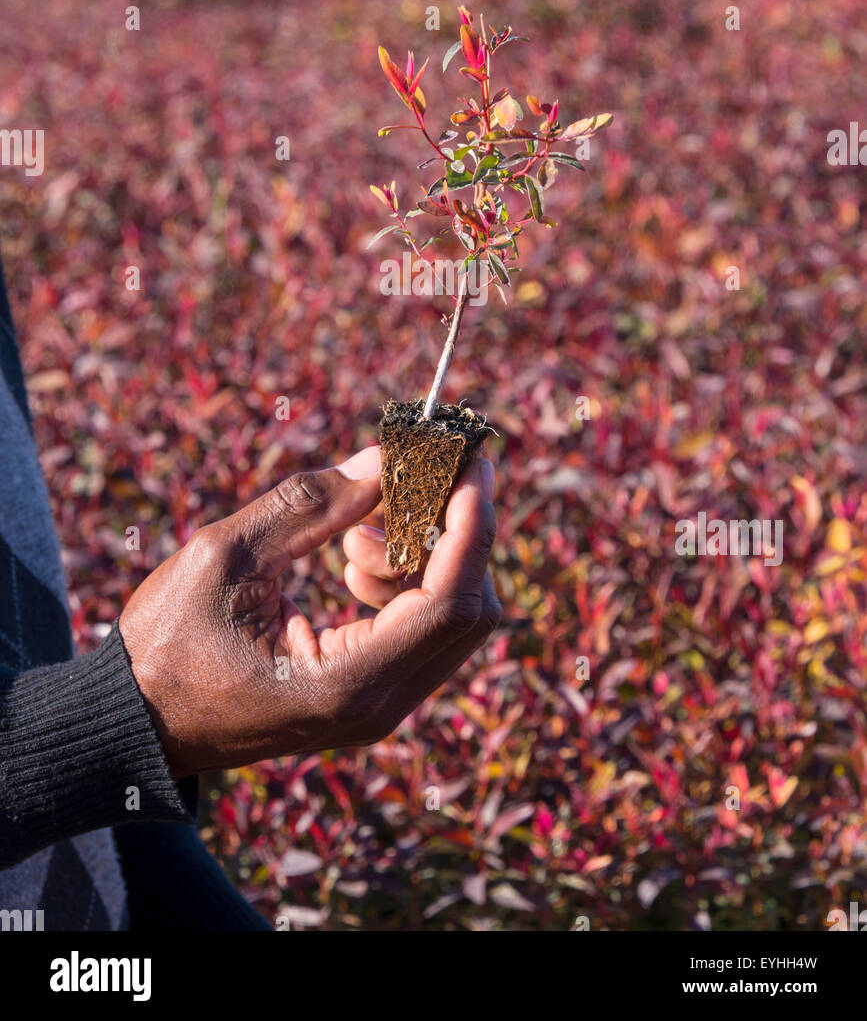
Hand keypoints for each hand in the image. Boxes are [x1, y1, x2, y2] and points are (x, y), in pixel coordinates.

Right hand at [118, 446, 499, 777]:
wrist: (137, 721)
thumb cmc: (166, 643)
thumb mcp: (226, 556)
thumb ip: (311, 505)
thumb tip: (387, 459)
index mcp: (346, 684)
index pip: (451, 602)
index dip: (471, 524)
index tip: (470, 461)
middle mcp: (378, 707)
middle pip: (467, 610)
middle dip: (451, 532)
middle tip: (415, 478)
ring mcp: (377, 707)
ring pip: (450, 619)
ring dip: (422, 557)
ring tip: (352, 536)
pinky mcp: (368, 694)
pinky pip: (421, 629)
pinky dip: (405, 581)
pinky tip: (350, 562)